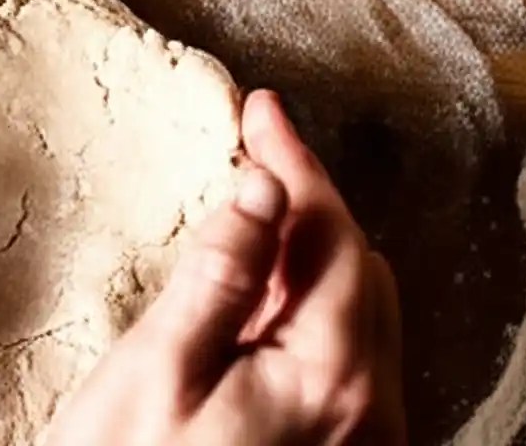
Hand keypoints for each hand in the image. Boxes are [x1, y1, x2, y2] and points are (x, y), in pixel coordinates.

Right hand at [47, 90, 405, 445]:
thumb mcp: (157, 370)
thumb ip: (220, 275)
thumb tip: (264, 188)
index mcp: (329, 377)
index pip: (330, 235)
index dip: (295, 162)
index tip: (261, 111)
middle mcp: (368, 409)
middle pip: (357, 267)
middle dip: (307, 203)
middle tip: (252, 155)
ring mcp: (361, 435)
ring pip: (355, 308)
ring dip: (307, 252)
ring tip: (249, 216)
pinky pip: (342, 352)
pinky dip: (306, 305)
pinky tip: (259, 296)